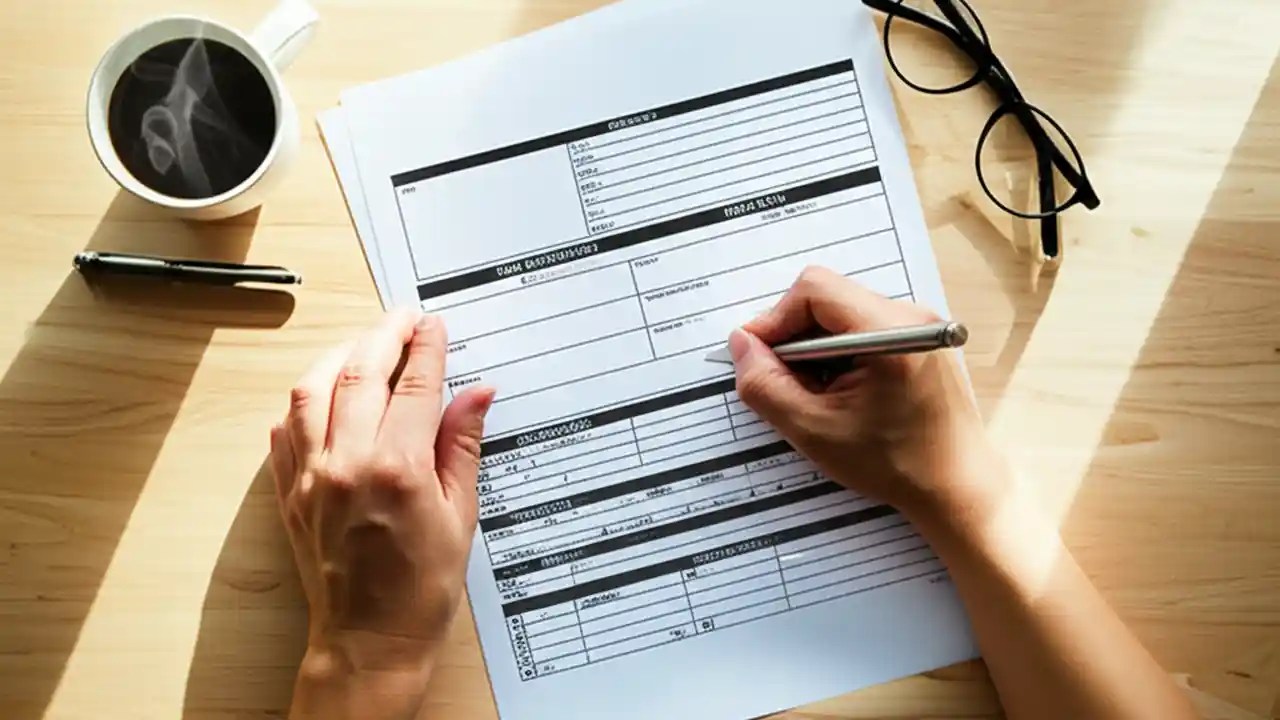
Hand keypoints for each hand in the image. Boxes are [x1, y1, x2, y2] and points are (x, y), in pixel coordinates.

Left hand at [270, 310, 494, 718]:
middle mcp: (347, 462)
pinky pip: (285, 427)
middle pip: (362, 370)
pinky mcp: (288, 492)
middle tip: (406, 318)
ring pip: (312, 388)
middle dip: (386, 333)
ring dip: (340, 355)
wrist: (368, 641)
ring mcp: (310, 475)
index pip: (414, 383)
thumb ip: (462, 446)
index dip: (428, 346)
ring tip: (365, 344)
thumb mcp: (460, 515)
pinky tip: (324, 391)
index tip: (436, 326)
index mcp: (397, 468)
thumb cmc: (420, 589)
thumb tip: (477, 394)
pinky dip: (304, 399)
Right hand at [729, 267, 1008, 529]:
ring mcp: (919, 325)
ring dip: (815, 348)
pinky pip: (862, 328)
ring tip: (817, 394)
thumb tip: (741, 344)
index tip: (757, 357)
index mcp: (889, 332)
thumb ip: (766, 385)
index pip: (814, 290)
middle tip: (787, 383)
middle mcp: (910, 315)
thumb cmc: (894, 464)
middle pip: (827, 298)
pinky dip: (838, 354)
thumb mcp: (812, 430)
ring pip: (842, 313)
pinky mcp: (919, 339)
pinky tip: (841, 393)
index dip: (775, 319)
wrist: (956, 487)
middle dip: (794, 336)